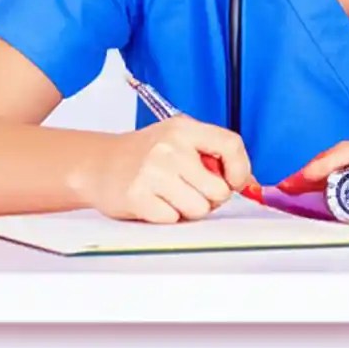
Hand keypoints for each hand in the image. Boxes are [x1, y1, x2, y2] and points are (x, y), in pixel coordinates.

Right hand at [77, 115, 252, 223]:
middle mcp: (170, 147)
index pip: (231, 144)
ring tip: (171, 195)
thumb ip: (213, 155)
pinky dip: (167, 216)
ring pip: (199, 209)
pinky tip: (154, 201)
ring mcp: (153, 172)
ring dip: (188, 209)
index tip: (236, 182)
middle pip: (219, 189)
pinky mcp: (138, 196)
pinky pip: (173, 219)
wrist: (97, 163)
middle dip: (211, 198)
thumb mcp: (178, 140)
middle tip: (192, 190)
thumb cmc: (144, 154)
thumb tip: (251, 183)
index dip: (241, 169)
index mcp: (184, 128)